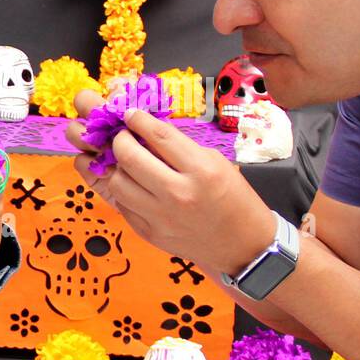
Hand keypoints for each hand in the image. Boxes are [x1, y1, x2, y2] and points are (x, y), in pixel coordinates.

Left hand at [64, 89, 275, 276]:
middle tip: (123, 136)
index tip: (130, 114)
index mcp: (200, 170)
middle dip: (120, 139)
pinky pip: (122, 205)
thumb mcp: (215, 163)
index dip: (138, 119)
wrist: (243, 246)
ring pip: (117, 182)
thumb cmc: (233, 200)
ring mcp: (161, 217)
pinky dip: (123, 190)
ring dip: (117, 166)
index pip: (158, 135)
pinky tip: (132, 184)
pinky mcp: (150, 233)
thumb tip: (146, 131)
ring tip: (126, 161)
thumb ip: (181, 148)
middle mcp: (178, 193)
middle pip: (129, 156)